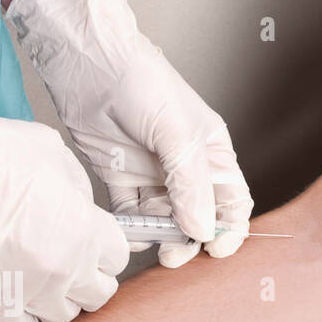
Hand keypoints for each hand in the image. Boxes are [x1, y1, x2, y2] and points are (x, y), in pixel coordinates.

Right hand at [0, 59, 128, 321]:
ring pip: (62, 318)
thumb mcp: (51, 153)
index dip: (104, 246)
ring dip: (56, 300)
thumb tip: (81, 210)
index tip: (93, 240)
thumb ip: (78, 191)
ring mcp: (26, 293)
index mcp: (84, 231)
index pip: (118, 259)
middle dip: (87, 276)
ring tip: (40, 277)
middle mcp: (61, 270)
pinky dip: (22, 318)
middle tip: (70, 259)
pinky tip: (14, 294)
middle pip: (98, 295)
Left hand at [8, 0, 254, 266]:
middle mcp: (183, 167)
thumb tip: (201, 228)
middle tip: (175, 255)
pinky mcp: (120, 179)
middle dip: (190, 240)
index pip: (231, 200)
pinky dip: (131, 229)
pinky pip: (131, 215)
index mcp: (210, 151)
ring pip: (163, 220)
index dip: (229, 228)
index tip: (217, 250)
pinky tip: (128, 232)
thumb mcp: (177, 133)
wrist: (89, 66)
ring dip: (160, 237)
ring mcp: (152, 174)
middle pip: (197, 217)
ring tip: (152, 244)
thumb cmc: (141, 82)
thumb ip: (190, 183)